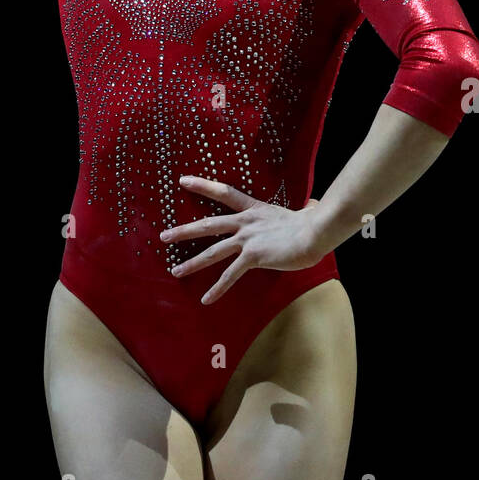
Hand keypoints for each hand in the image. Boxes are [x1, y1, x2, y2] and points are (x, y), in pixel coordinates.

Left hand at [160, 175, 324, 304]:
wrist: (315, 231)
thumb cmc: (313, 224)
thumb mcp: (304, 213)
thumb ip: (304, 209)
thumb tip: (314, 205)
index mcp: (254, 209)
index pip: (224, 193)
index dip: (202, 185)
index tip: (183, 180)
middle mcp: (246, 222)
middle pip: (208, 224)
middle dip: (184, 231)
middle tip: (163, 236)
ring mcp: (247, 239)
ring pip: (212, 251)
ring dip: (192, 263)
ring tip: (175, 271)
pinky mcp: (252, 256)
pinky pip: (230, 274)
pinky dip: (217, 288)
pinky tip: (206, 299)